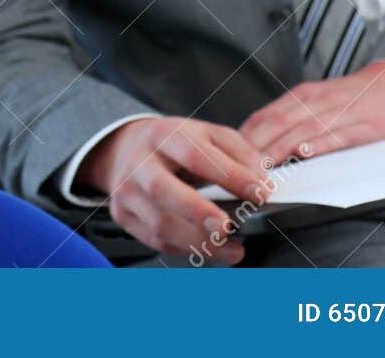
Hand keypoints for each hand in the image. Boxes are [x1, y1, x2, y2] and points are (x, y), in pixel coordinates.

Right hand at [79, 116, 272, 264]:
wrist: (132, 151)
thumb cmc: (179, 146)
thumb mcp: (210, 136)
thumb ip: (239, 153)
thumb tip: (261, 179)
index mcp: (164, 134)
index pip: (194, 154)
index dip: (229, 176)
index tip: (261, 194)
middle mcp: (139, 161)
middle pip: (161, 189)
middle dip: (197, 212)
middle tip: (227, 228)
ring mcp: (126, 190)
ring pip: (159, 223)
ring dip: (199, 243)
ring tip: (232, 250)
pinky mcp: (122, 215)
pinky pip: (155, 240)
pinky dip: (186, 249)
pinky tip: (208, 249)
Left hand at [239, 60, 384, 165]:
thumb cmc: (357, 97)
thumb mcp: (320, 101)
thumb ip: (292, 119)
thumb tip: (258, 142)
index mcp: (303, 97)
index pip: (264, 116)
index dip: (242, 137)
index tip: (223, 156)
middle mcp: (317, 102)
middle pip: (277, 124)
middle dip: (253, 147)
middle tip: (233, 169)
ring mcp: (343, 113)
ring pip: (303, 130)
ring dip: (278, 149)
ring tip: (258, 168)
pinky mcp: (368, 126)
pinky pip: (340, 135)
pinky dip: (319, 143)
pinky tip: (304, 153)